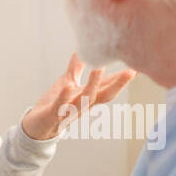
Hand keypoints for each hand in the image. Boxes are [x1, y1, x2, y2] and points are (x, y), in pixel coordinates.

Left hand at [21, 53, 135, 139]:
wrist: (36, 128)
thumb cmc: (55, 105)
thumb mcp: (67, 82)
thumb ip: (77, 67)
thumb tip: (84, 47)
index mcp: (88, 97)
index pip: (109, 86)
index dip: (123, 77)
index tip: (138, 66)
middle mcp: (83, 105)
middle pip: (104, 95)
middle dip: (118, 84)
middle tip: (131, 71)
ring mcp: (69, 110)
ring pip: (85, 99)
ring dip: (93, 85)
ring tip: (99, 68)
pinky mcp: (53, 114)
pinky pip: (60, 105)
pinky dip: (65, 96)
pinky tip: (68, 85)